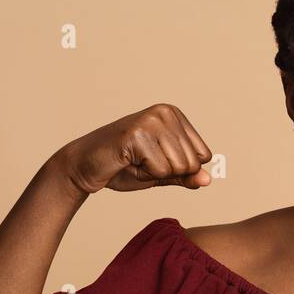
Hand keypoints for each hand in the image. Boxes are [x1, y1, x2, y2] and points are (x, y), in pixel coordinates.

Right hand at [54, 103, 213, 193]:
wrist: (85, 166)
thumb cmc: (122, 168)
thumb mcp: (161, 173)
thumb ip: (185, 175)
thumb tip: (209, 180)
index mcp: (174, 115)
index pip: (203, 156)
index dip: (180, 168)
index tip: (155, 160)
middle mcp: (165, 112)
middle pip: (192, 163)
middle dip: (167, 173)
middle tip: (142, 162)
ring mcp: (151, 120)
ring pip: (177, 167)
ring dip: (154, 174)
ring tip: (134, 161)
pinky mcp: (137, 133)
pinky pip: (159, 170)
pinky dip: (143, 174)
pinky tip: (126, 161)